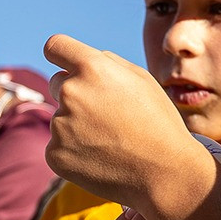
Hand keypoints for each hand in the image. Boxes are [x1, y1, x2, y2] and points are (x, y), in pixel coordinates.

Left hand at [43, 34, 207, 213]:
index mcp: (91, 68)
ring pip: (60, 117)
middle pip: (57, 83)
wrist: (166, 174)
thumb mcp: (141, 79)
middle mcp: (70, 92)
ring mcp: (60, 125)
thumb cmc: (158, 123)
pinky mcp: (55, 155)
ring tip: (110, 141)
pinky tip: (102, 158)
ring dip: (76, 125)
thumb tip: (80, 60)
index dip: (60, 53)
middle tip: (106, 115)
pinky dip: (74, 151)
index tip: (63, 62)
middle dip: (75, 93)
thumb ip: (107, 62)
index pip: (54, 46)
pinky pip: (58, 145)